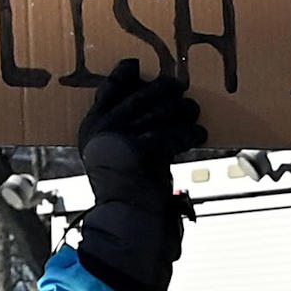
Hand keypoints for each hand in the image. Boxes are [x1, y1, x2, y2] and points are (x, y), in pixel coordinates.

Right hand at [74, 61, 207, 290]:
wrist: (127, 226)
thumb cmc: (130, 197)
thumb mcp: (119, 160)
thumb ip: (126, 135)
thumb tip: (155, 106)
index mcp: (91, 129)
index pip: (107, 91)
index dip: (123, 76)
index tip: (136, 65)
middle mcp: (101, 131)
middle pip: (137, 98)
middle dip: (161, 91)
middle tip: (180, 86)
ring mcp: (119, 140)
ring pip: (157, 114)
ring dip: (180, 110)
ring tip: (193, 110)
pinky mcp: (141, 151)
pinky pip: (171, 135)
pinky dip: (188, 134)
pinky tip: (199, 135)